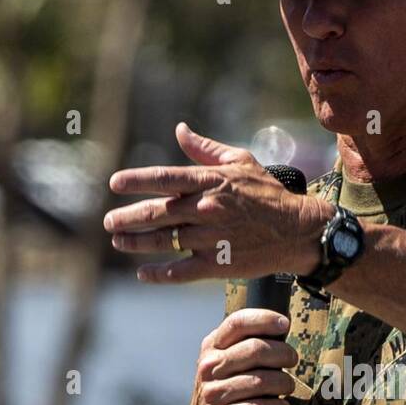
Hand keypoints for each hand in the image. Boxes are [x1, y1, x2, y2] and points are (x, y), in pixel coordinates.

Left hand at [104, 123, 329, 282]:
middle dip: (128, 218)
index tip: (114, 184)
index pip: (165, 179)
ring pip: (164, 242)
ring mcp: (211, 239)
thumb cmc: (268, 193)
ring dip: (137, 243)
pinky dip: (158, 274)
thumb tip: (179, 130)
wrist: (296, 231)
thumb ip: (205, 149)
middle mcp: (207, 210)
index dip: (136, 181)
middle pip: (157, 214)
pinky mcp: (218, 265)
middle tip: (109, 222)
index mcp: (211, 182)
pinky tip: (143, 272)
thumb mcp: (241, 161)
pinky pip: (180, 271)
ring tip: (119, 241)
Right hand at [182, 308, 298, 404]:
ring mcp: (211, 394)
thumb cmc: (229, 395)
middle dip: (283, 354)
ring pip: (260, 380)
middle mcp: (208, 368)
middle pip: (255, 349)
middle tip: (293, 361)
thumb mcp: (230, 366)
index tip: (285, 325)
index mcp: (212, 348)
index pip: (238, 322)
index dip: (264, 319)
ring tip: (288, 388)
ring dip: (283, 384)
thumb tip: (283, 326)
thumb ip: (249, 346)